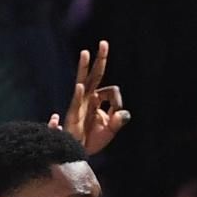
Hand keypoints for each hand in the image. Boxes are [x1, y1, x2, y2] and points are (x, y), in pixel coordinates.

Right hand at [47, 40, 128, 155]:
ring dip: (84, 67)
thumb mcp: (110, 131)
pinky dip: (78, 95)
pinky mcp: (72, 115)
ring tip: (85, 53)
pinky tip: (79, 87)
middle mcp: (88, 98)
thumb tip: (124, 113)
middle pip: (94, 75)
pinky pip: (76, 102)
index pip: (112, 91)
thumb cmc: (92, 141)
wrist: (78, 153)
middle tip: (104, 43)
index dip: (117, 101)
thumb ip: (118, 120)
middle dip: (100, 59)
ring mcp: (79, 104)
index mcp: (97, 100)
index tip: (117, 114)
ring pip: (82, 82)